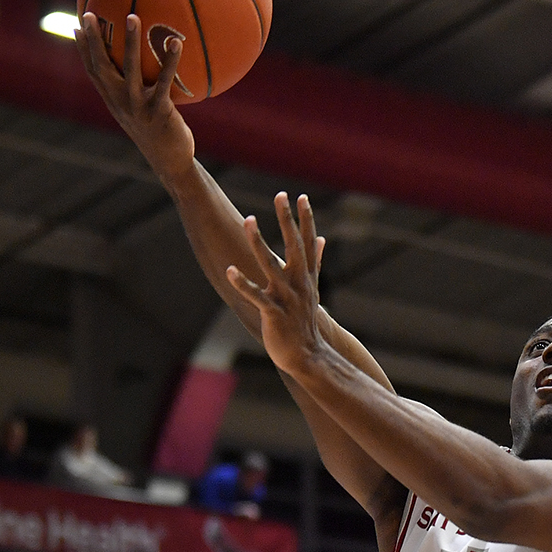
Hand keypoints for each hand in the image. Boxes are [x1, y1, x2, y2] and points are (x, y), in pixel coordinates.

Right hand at [77, 12, 194, 176]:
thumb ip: (140, 90)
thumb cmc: (161, 132)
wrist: (170, 161)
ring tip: (132, 16)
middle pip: (102, 67)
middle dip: (94, 40)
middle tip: (90, 14)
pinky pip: (163, 82)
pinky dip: (170, 61)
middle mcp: (120, 103)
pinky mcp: (158, 112)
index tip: (77, 26)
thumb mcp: (145, 111)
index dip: (83, 50)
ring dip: (130, 42)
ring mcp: (138, 107)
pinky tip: (176, 42)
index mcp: (114, 101)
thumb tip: (147, 65)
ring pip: (130, 70)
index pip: (93, 72)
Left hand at [224, 193, 328, 378]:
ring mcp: (287, 298)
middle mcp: (298, 283)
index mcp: (306, 277)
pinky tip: (230, 271)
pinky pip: (257, 296)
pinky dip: (243, 283)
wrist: (308, 356)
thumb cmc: (304, 321)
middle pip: (293, 246)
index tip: (301, 197)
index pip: (307, 242)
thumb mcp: (312, 288)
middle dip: (287, 220)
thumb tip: (321, 238)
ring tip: (248, 220)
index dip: (305, 219)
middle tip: (281, 196)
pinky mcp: (274, 313)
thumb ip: (315, 261)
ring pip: (271, 265)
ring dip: (259, 242)